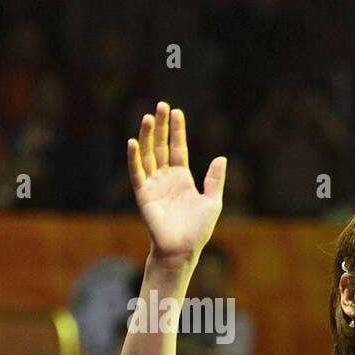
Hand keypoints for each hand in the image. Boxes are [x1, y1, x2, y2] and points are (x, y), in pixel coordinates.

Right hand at [127, 102, 226, 263]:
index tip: (176, 111)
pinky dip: (134, 158)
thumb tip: (221, 157)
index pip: (177, 148)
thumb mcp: (213, 201)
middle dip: (160, 126)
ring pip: (147, 155)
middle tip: (160, 105)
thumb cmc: (198, 229)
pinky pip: (137, 172)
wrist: (183, 248)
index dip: (177, 130)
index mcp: (182, 177)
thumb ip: (215, 180)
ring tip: (147, 117)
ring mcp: (153, 184)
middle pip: (160, 146)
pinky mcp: (143, 194)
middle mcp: (165, 177)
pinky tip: (133, 142)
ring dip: (146, 136)